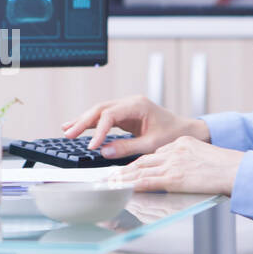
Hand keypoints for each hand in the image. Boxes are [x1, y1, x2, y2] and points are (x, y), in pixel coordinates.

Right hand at [62, 95, 206, 158]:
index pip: (110, 115)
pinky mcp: (126, 114)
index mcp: (138, 105)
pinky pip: (105, 116)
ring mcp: (127, 107)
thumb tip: (104, 150)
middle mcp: (130, 102)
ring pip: (100, 110)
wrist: (186, 130)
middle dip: (83, 121)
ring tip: (66, 129)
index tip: (91, 146)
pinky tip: (78, 126)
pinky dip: (91, 122)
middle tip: (68, 133)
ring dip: (83, 120)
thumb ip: (127, 148)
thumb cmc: (173, 135)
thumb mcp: (151, 145)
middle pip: (100, 108)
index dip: (98, 130)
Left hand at [107, 135, 243, 195]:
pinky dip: (133, 185)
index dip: (140, 162)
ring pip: (141, 170)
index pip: (155, 154)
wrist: (237, 170)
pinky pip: (148, 181)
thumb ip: (189, 161)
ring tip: (111, 183)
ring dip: (124, 178)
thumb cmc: (227, 168)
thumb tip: (181, 173)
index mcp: (182, 143)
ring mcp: (173, 164)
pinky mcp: (174, 177)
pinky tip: (123, 188)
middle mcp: (174, 150)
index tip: (130, 168)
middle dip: (126, 169)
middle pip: (143, 160)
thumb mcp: (205, 156)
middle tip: (112, 175)